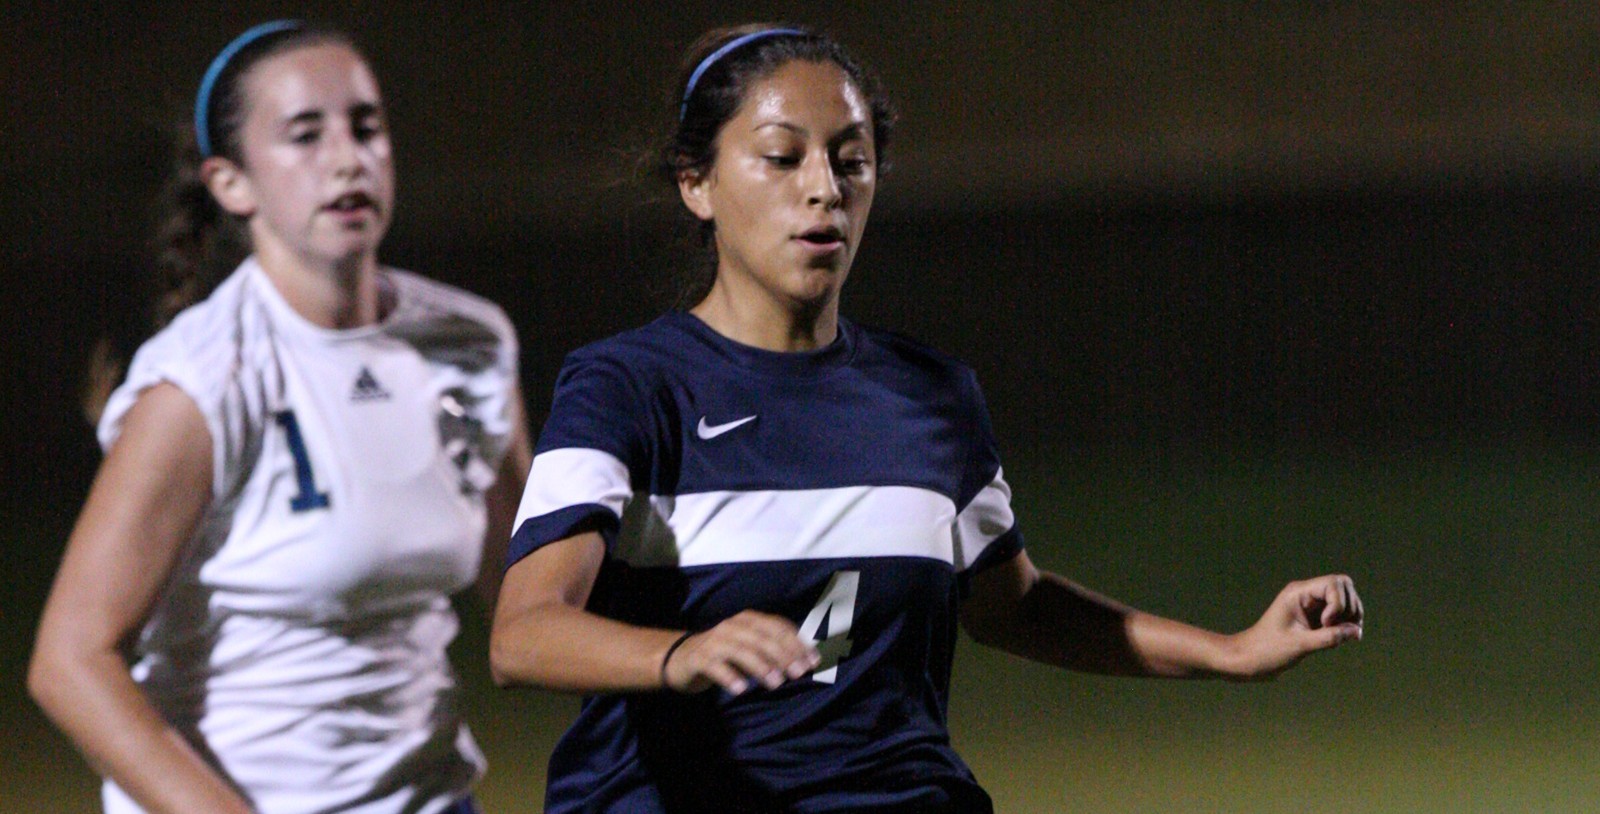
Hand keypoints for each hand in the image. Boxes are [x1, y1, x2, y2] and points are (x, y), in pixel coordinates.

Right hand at [662, 611, 820, 694]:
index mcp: (749, 620)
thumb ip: (772, 649)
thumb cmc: (724, 654)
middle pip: (762, 639)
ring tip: (776, 683)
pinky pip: (716, 667)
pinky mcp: (700, 658)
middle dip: (783, 655)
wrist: (681, 658)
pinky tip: (741, 689)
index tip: (812, 661)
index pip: (777, 627)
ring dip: (761, 666)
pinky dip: (730, 677)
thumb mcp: (750, 647)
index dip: (797, 643)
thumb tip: (805, 660)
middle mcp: (733, 626)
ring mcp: (715, 641)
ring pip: (742, 651)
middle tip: (798, 673)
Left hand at [1224, 574, 1363, 680]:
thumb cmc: (1267, 651)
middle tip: (1338, 630)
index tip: (1325, 624)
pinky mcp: (1314, 618)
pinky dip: (1345, 624)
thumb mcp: (1300, 645)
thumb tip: (1357, 631)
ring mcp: (1311, 605)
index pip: (1334, 583)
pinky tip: (1340, 638)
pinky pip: (1339, 614)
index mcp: (1297, 593)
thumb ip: (1329, 637)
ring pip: (1344, 599)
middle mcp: (1306, 595)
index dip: (1338, 604)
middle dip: (1349, 608)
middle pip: (1343, 587)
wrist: (1249, 659)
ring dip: (1350, 616)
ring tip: (1342, 636)